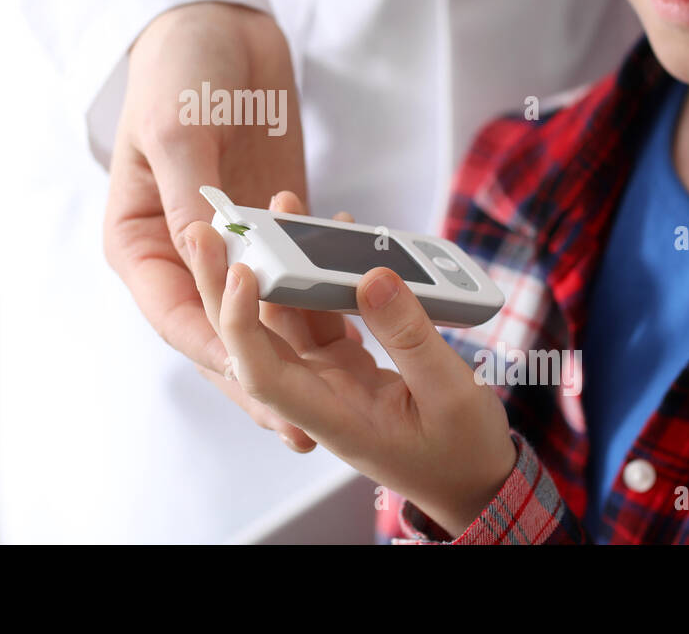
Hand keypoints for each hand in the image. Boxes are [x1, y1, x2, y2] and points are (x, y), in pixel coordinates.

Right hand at [103, 1, 339, 449]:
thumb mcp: (178, 128)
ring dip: (297, 350)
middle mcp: (182, 252)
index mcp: (140, 239)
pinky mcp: (273, 224)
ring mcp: (230, 241)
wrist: (219, 24)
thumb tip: (208, 258)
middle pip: (220, 329)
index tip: (258, 388)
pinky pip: (298, 271)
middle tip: (305, 429)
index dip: (216, 355)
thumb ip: (192, 197)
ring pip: (262, 312)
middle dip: (261, 378)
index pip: (176, 314)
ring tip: (342, 399)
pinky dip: (321, 297)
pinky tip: (359, 329)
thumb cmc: (179, 69)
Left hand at [186, 192, 518, 536]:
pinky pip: (321, 310)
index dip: (240, 322)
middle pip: (255, 336)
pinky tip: (332, 237)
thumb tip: (371, 276)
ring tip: (282, 209)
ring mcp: (327, 375)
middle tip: (215, 224)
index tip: (241, 270)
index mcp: (331, 417)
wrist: (474, 480)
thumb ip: (411, 337)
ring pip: (286, 314)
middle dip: (228, 280)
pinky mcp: (343, 360)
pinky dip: (321, 274)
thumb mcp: (451, 393)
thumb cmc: (462, 452)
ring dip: (279, 263)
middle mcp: (315, 394)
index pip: (262, 373)